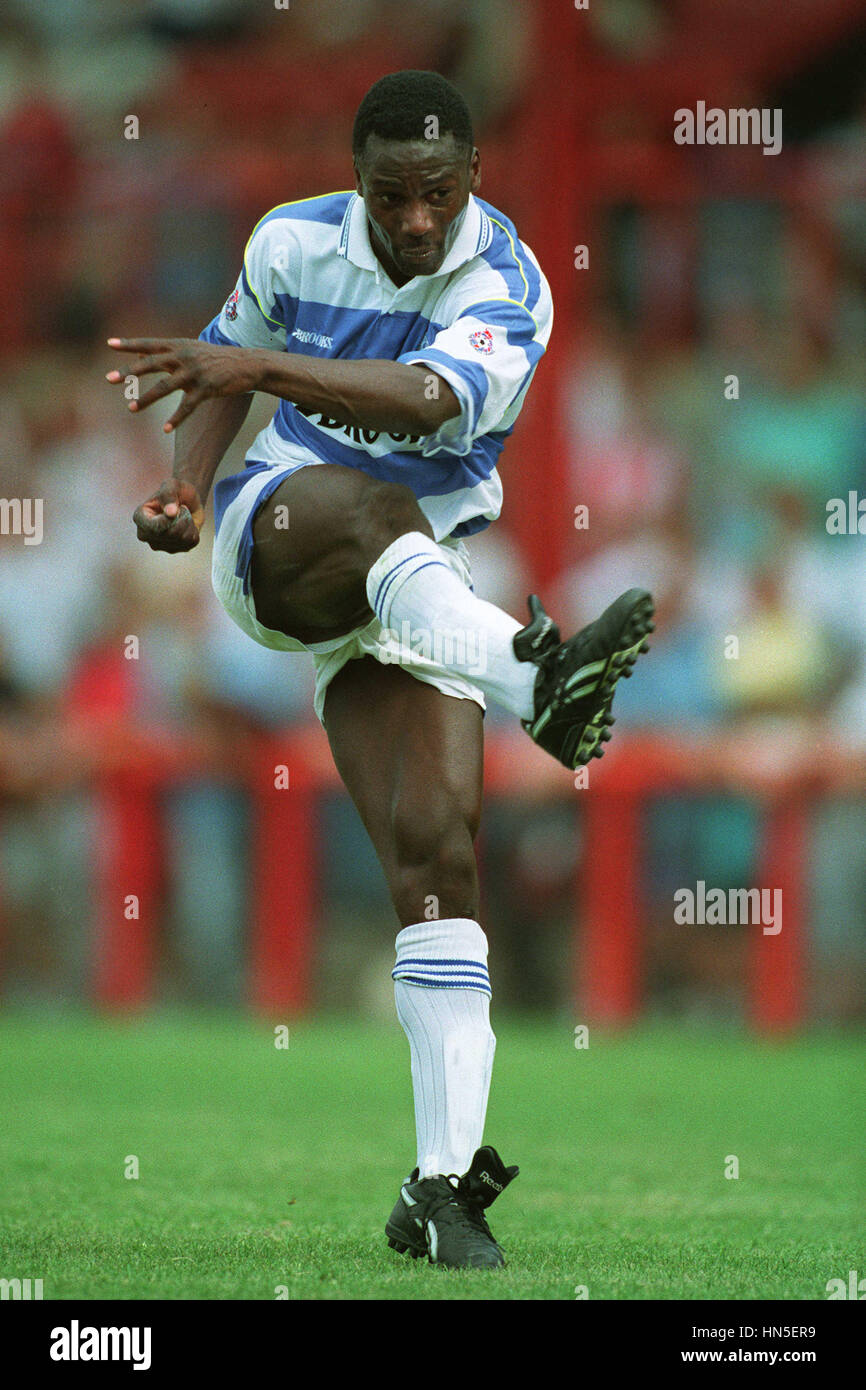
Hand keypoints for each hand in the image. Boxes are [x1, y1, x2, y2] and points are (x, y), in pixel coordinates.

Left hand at [106, 337, 261, 431]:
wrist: (247, 364)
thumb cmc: (217, 358)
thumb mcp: (192, 350)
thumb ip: (168, 354)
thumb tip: (143, 356)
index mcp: (179, 346)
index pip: (149, 344)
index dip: (129, 344)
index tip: (109, 344)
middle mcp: (184, 357)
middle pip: (151, 363)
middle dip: (129, 372)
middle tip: (110, 379)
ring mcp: (195, 373)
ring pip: (165, 387)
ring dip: (146, 398)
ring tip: (131, 408)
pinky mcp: (206, 389)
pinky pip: (187, 406)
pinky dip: (176, 419)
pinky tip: (165, 429)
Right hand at [133, 479, 204, 551]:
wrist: (187, 500)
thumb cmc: (176, 491)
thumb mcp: (172, 485)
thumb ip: (169, 495)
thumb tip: (171, 513)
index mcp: (140, 517)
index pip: (151, 527)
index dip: (167, 520)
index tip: (176, 510)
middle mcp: (146, 534)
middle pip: (169, 534)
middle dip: (182, 519)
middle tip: (181, 509)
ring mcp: (159, 544)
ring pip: (182, 539)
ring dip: (189, 524)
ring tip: (183, 515)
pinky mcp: (174, 549)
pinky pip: (191, 543)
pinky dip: (194, 531)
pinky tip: (187, 524)